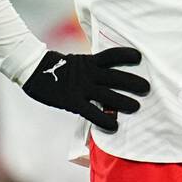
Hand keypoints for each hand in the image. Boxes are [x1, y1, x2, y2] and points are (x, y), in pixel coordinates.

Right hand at [22, 48, 149, 131]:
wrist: (34, 72)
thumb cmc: (58, 69)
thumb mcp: (77, 63)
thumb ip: (93, 67)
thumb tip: (110, 73)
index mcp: (90, 62)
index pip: (112, 55)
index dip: (126, 55)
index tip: (140, 57)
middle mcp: (88, 73)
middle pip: (115, 76)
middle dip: (133, 82)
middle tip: (147, 88)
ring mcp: (81, 87)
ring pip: (107, 95)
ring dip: (124, 101)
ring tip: (137, 107)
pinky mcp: (72, 101)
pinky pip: (91, 112)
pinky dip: (104, 119)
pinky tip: (114, 126)